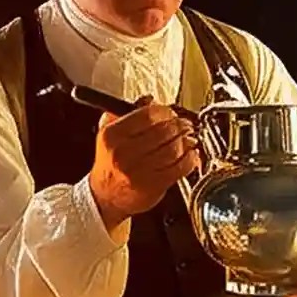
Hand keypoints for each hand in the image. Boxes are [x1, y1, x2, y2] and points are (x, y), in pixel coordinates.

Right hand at [89, 96, 199, 228]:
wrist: (105, 197)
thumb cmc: (110, 164)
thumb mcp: (109, 134)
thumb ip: (126, 114)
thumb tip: (149, 100)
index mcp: (112, 136)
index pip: (148, 115)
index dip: (165, 111)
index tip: (170, 113)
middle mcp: (124, 153)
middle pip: (164, 131)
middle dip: (180, 125)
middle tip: (185, 124)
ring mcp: (139, 171)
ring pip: (174, 149)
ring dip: (187, 141)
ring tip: (189, 138)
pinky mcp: (154, 186)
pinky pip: (180, 168)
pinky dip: (190, 159)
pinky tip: (191, 155)